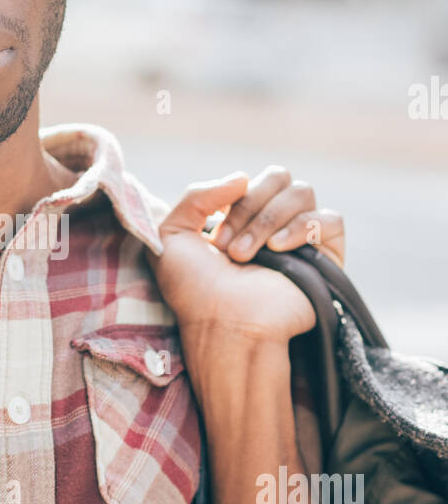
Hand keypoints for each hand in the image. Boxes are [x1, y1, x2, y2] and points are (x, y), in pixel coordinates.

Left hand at [150, 172, 322, 346]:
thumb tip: (243, 177)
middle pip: (281, 177)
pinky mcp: (327, 258)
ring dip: (268, 220)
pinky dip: (303, 227)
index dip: (233, 200)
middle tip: (230, 249)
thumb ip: (196, 194)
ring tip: (249, 257)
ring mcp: (302, 240)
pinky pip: (331, 220)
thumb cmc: (194, 290)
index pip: (252, 180)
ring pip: (302, 193)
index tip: (214, 241)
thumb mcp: (172, 234)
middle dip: (250, 207)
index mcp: (243, 218)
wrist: (222, 326)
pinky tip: (279, 249)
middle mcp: (274, 225)